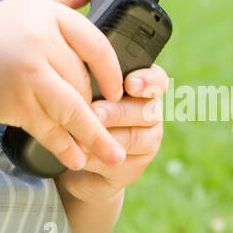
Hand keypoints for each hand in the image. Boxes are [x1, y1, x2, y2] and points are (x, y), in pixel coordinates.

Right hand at [0, 0, 125, 172]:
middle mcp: (40, 40)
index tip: (118, 90)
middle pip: (83, 80)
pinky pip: (50, 127)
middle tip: (102, 122)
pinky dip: (65, 145)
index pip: (96, 43)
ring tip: (113, 156)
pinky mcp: (16, 101)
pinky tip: (76, 157)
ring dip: (95, 136)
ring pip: (73, 109)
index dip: (112, 71)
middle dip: (93, 106)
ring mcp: (28, 72)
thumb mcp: (26, 5)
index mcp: (47, 14)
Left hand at [56, 64, 167, 204]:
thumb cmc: (78, 111)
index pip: (157, 80)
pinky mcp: (133, 169)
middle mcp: (150, 114)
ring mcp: (146, 143)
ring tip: (83, 135)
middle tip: (95, 112)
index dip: (148, 82)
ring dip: (108, 136)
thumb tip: (78, 64)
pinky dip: (96, 157)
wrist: (75, 156)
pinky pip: (119, 162)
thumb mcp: (82, 90)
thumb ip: (89, 77)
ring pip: (135, 138)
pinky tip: (78, 153)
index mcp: (142, 88)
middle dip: (117, 112)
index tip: (130, 84)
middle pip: (146, 111)